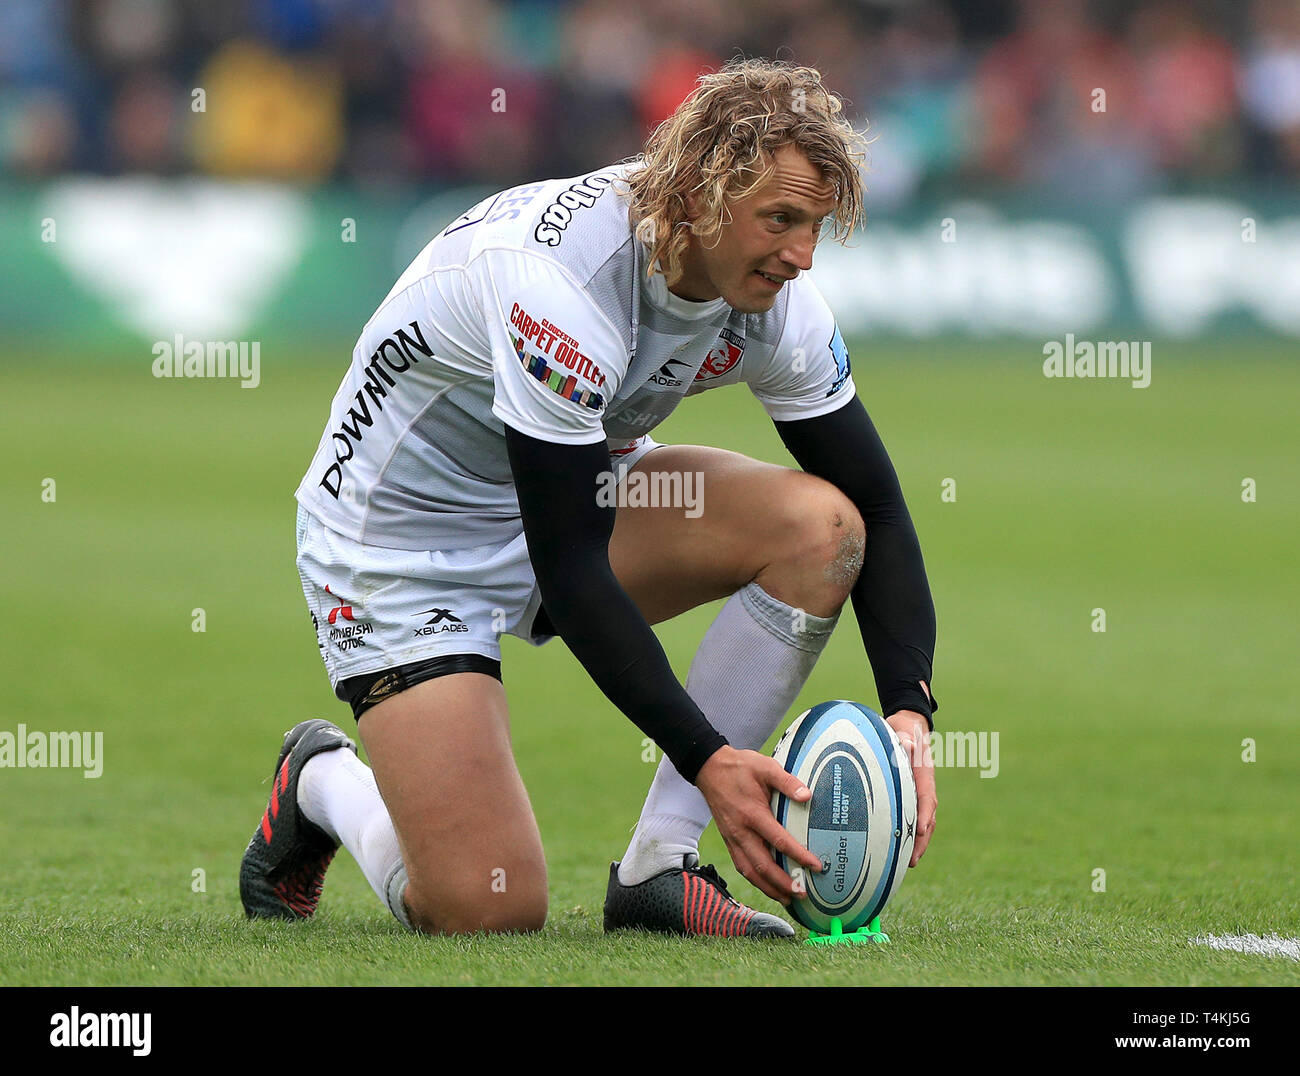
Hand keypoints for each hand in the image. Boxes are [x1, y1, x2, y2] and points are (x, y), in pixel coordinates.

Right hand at [694, 745, 823, 904]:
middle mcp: (740, 831)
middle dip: (782, 883)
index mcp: (752, 814)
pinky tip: (767, 886)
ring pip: (750, 871)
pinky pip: (742, 865)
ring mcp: (732, 838)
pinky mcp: (729, 840)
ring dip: (768, 887)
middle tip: (802, 893)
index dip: (798, 855)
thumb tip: (807, 796)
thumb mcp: (766, 767)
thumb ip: (787, 782)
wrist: (709, 768)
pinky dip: (755, 880)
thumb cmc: (740, 768)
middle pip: (762, 865)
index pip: (778, 841)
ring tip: (787, 899)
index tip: (816, 866)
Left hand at [887, 704, 935, 866]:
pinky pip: (915, 818)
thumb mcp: (903, 730)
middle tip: (912, 860)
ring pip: (924, 821)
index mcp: (924, 774)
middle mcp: (926, 786)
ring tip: (909, 862)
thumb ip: (905, 738)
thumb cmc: (903, 729)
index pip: (926, 797)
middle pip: (928, 817)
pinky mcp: (914, 796)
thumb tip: (906, 743)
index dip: (924, 814)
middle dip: (921, 839)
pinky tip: (901, 849)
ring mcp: (921, 793)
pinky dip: (911, 834)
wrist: (910, 726)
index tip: (919, 830)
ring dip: (918, 842)